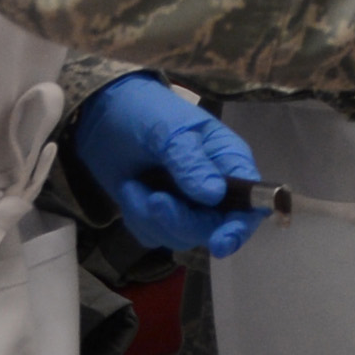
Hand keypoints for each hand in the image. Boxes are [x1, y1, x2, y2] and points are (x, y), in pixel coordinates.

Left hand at [73, 73, 262, 255]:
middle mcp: (215, 189)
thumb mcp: (170, 132)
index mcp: (229, 162)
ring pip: (181, 236)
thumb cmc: (147, 113)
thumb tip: (214, 196)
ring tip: (133, 185)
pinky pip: (154, 236)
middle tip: (154, 200)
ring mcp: (187, 206)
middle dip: (181, 220)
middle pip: (213, 227)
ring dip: (152, 217)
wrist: (104, 115)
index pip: (250, 203)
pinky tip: (130, 191)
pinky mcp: (160, 217)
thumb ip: (191, 163)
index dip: (240, 225)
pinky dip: (137, 218)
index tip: (221, 241)